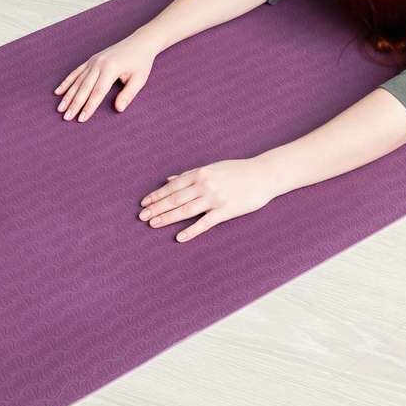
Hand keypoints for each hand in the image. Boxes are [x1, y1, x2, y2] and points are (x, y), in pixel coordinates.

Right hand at [54, 31, 158, 121]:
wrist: (140, 42)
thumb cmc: (141, 62)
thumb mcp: (139, 79)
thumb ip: (128, 94)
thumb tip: (118, 109)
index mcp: (111, 69)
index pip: (98, 92)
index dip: (89, 106)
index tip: (81, 119)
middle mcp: (99, 64)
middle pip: (84, 87)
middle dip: (75, 104)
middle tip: (66, 117)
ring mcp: (93, 60)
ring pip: (77, 80)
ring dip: (68, 95)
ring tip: (60, 108)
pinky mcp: (91, 59)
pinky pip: (76, 72)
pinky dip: (67, 82)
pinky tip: (58, 91)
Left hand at [138, 158, 277, 241]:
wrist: (263, 175)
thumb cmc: (237, 171)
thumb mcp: (212, 168)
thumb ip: (190, 174)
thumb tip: (169, 179)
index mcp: (200, 173)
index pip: (173, 186)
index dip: (157, 195)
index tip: (144, 203)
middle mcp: (205, 185)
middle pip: (175, 199)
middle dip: (157, 207)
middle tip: (141, 217)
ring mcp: (215, 198)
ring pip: (186, 210)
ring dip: (167, 217)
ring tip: (153, 224)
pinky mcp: (226, 211)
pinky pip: (205, 223)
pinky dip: (191, 230)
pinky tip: (179, 237)